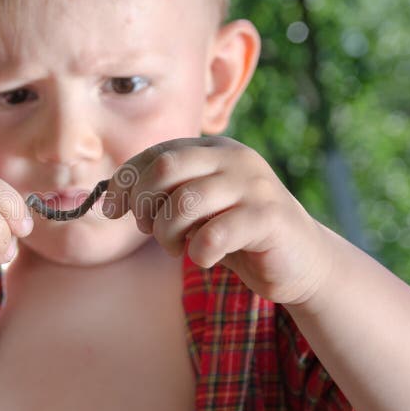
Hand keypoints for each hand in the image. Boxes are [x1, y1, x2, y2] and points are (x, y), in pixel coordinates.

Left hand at [101, 136, 331, 304]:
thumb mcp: (195, 209)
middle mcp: (233, 158)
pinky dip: (198, 251)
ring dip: (168, 233)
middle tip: (149, 230)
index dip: (126, 182)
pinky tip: (205, 258)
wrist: (301, 260)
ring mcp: (253, 184)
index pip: (155, 154)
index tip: (111, 210)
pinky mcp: (269, 217)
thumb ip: (161, 196)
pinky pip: (215, 233)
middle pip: (165, 167)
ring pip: (185, 201)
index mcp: (212, 150)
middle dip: (143, 204)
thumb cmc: (237, 234)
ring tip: (179, 248)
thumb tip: (108, 198)